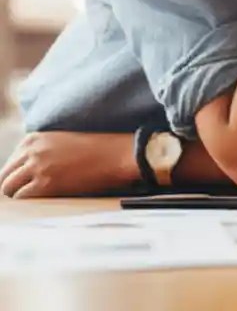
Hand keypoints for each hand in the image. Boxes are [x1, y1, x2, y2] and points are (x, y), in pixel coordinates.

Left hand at [0, 132, 137, 198]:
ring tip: (31, 202)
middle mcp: (31, 151)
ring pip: (8, 188)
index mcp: (34, 138)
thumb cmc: (97, 150)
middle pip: (5, 175)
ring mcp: (37, 166)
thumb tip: (28, 172)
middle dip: (10, 187)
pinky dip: (26, 203)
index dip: (16, 176)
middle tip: (23, 197)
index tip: (23, 184)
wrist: (118, 155)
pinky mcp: (45, 183)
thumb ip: (42, 152)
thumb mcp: (63, 142)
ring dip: (16, 196)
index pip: (10, 162)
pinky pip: (22, 197)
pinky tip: (38, 204)